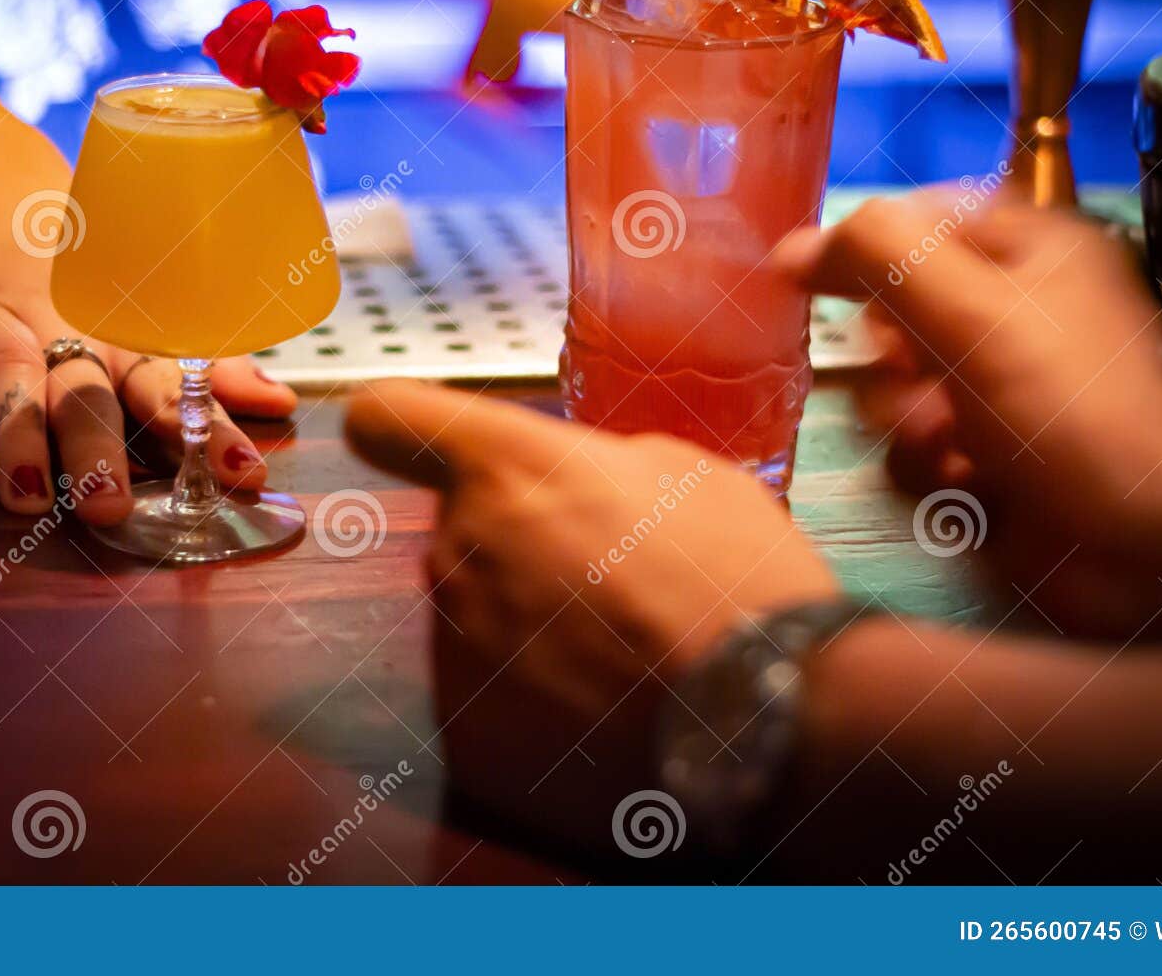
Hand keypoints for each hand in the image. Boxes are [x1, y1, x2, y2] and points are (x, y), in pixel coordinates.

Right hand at [0, 116, 296, 522]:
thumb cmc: (67, 257)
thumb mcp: (135, 306)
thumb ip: (202, 366)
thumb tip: (281, 402)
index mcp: (119, 331)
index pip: (170, 384)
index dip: (207, 428)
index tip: (242, 471)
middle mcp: (60, 326)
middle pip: (87, 391)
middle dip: (100, 449)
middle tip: (112, 508)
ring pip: (11, 382)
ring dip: (20, 439)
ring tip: (29, 499)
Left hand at [345, 379, 838, 846]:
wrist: (776, 723)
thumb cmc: (740, 581)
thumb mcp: (688, 474)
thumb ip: (601, 465)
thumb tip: (583, 484)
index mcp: (506, 469)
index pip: (386, 419)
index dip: (401, 426)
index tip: (425, 446)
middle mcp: (458, 551)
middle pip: (458, 531)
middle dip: (516, 546)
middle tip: (607, 581)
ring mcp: (455, 653)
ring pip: (474, 619)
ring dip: (528, 629)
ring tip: (621, 659)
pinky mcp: (469, 742)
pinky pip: (488, 703)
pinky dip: (535, 707)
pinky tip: (606, 716)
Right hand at [771, 193, 1161, 636]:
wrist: (1143, 541)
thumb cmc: (1067, 408)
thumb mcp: (970, 310)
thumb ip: (879, 259)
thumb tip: (793, 247)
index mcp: (1030, 250)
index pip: (922, 218)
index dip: (868, 246)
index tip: (819, 280)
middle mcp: (1014, 312)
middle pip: (895, 307)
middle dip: (888, 350)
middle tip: (912, 370)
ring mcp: (999, 388)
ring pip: (893, 384)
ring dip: (902, 415)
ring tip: (945, 436)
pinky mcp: (986, 454)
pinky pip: (913, 445)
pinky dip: (926, 463)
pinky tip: (962, 476)